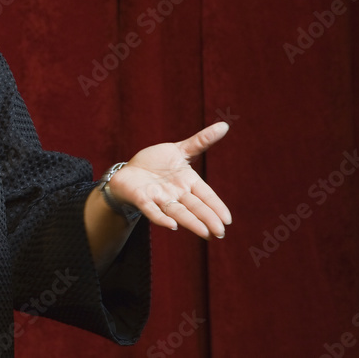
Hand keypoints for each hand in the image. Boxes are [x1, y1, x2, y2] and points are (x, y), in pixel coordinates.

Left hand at [108, 121, 231, 239]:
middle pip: (194, 207)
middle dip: (207, 219)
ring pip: (177, 212)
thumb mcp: (179, 150)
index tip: (228, 219)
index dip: (216, 206)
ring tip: (205, 233)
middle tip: (220, 232)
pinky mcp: (142, 199)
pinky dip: (161, 218)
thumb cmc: (156, 163)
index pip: (206, 195)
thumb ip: (201, 141)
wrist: (130, 171)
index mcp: (188, 183)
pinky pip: (152, 210)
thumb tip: (224, 125)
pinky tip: (171, 226)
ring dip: (191, 223)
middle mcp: (176, 194)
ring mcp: (159, 198)